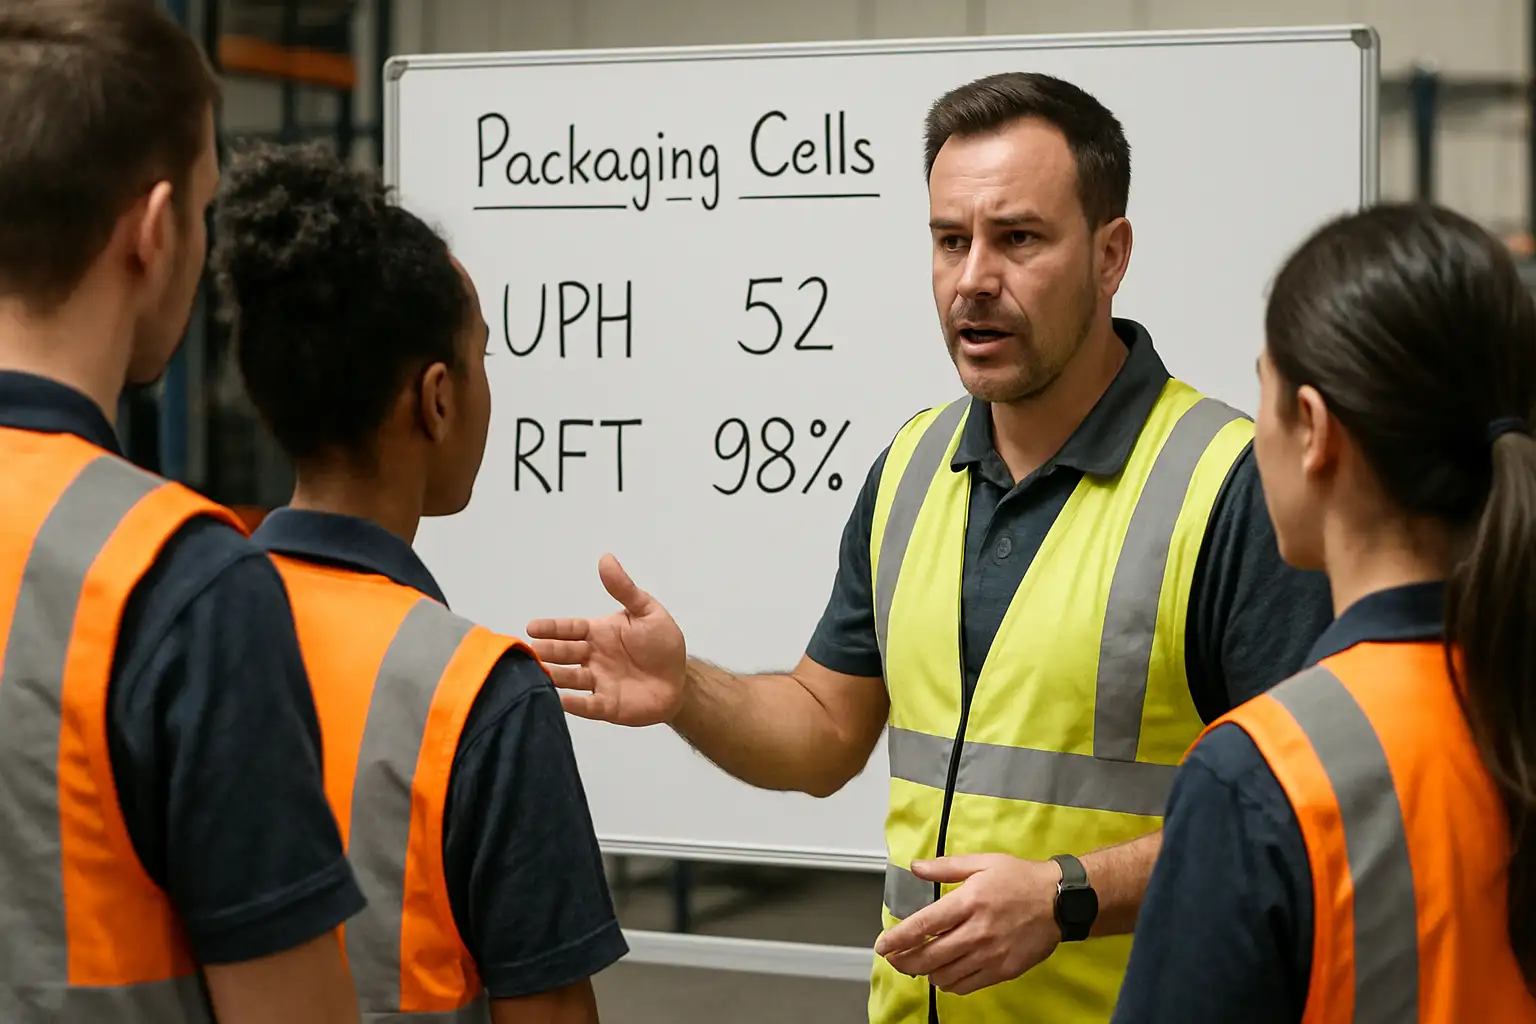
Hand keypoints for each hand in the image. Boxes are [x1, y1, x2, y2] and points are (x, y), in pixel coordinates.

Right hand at [526, 554, 687, 726]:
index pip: (570, 629)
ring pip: (570, 678)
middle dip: (548, 651)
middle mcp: (592, 657)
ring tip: (539, 674)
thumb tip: (606, 558)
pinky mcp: (607, 706)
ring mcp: (597, 682)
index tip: (531, 627)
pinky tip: (561, 700)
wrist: (680, 680)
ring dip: (555, 676)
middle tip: (531, 651)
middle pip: (565, 653)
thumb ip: (624, 589)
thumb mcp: (646, 611)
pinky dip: (575, 704)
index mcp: (598, 633)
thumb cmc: (661, 644)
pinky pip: (588, 705)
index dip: (552, 628)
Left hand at [873, 854, 1062, 995]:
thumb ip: (945, 866)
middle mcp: (977, 931)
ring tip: (920, 964)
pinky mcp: (1003, 970)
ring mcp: (990, 955)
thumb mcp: (982, 862)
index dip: (898, 939)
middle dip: (905, 961)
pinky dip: (949, 983)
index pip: (923, 925)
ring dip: (926, 973)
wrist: (1059, 902)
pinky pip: (966, 985)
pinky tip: (945, 973)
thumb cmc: (1019, 878)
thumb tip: (915, 867)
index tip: (882, 945)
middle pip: (929, 956)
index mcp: (969, 901)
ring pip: (945, 975)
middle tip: (895, 959)